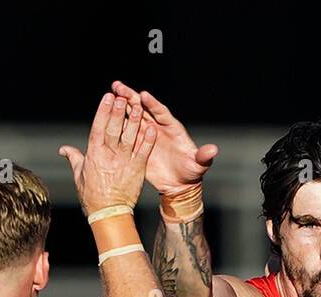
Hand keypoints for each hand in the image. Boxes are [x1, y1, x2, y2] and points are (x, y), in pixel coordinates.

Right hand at [58, 93, 156, 215]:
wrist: (109, 212)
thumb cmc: (93, 195)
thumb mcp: (79, 175)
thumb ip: (74, 158)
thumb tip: (63, 149)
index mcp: (94, 153)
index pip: (98, 127)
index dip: (103, 111)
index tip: (107, 97)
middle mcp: (109, 154)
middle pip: (114, 128)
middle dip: (118, 111)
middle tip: (122, 96)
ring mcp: (124, 161)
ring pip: (130, 136)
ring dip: (134, 120)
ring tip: (137, 106)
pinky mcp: (137, 168)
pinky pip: (144, 150)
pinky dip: (148, 139)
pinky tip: (152, 127)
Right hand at [111, 80, 216, 195]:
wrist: (179, 185)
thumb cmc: (191, 172)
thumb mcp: (199, 164)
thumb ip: (204, 156)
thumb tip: (214, 150)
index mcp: (173, 128)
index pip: (161, 112)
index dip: (153, 104)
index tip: (144, 95)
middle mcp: (158, 127)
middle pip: (144, 109)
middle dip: (132, 97)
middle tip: (118, 86)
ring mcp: (147, 135)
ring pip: (133, 117)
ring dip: (122, 106)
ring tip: (111, 93)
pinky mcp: (139, 145)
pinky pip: (127, 133)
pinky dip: (118, 124)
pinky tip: (107, 115)